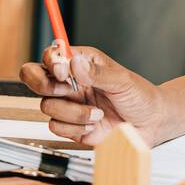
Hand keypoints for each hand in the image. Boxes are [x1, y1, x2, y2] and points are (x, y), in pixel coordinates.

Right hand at [19, 44, 169, 146]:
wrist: (151, 125)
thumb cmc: (140, 96)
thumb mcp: (122, 80)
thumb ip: (97, 72)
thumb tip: (74, 62)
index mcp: (81, 63)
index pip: (50, 55)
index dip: (51, 62)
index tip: (63, 72)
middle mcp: (70, 82)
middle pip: (33, 77)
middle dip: (44, 85)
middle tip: (66, 90)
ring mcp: (69, 104)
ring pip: (46, 106)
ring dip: (73, 112)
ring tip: (97, 114)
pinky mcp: (70, 126)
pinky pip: (55, 127)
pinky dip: (75, 128)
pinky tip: (93, 126)